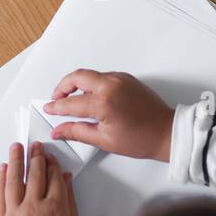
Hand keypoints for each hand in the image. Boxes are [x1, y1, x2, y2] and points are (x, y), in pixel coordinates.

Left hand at [0, 142, 81, 215]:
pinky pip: (0, 195)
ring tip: (16, 147)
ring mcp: (16, 213)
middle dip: (36, 157)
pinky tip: (4, 168)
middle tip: (35, 146)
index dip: (52, 164)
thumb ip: (70, 200)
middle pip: (35, 174)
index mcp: (55, 208)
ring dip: (16, 160)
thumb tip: (65, 178)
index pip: (53, 177)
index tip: (50, 156)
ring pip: (15, 179)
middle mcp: (34, 206)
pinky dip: (1, 179)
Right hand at [44, 70, 172, 160]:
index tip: (49, 109)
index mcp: (104, 102)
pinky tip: (92, 97)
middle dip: (62, 86)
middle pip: (77, 76)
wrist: (166, 133)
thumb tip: (59, 130)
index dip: (56, 107)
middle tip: (56, 98)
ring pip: (90, 74)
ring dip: (77, 84)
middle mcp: (111, 85)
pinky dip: (92, 83)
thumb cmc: (141, 139)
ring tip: (72, 99)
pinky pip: (103, 76)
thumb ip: (77, 132)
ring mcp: (120, 79)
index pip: (71, 102)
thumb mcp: (104, 140)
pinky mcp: (127, 78)